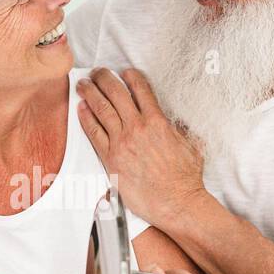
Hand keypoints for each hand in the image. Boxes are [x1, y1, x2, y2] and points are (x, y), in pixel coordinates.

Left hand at [76, 67, 205, 227]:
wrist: (176, 202)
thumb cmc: (186, 178)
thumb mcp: (191, 144)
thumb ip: (179, 129)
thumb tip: (175, 121)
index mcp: (158, 122)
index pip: (141, 90)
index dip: (131, 77)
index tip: (125, 72)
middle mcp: (138, 128)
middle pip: (116, 94)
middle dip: (104, 78)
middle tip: (97, 72)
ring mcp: (122, 143)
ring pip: (102, 109)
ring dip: (90, 93)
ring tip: (83, 84)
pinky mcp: (111, 159)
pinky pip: (94, 132)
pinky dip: (86, 118)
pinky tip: (81, 108)